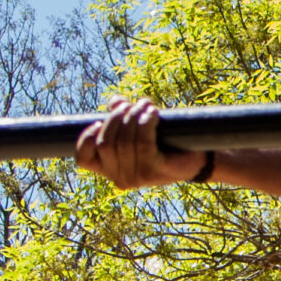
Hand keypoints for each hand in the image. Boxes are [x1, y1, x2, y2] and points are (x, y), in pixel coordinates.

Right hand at [75, 97, 202, 188]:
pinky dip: (146, 122)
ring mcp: (136, 177)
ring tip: (146, 105)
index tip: (97, 121)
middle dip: (116, 118)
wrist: (197, 159)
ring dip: (134, 116)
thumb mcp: (137, 129)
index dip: (86, 138)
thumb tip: (114, 102)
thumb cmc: (164, 142)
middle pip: (106, 142)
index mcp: (110, 171)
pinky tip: (152, 113)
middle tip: (131, 104)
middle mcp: (120, 179)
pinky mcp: (153, 170)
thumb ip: (120, 116)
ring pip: (124, 141)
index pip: (84, 159)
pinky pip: (142, 142)